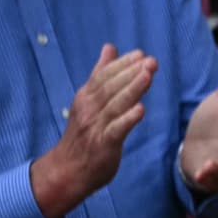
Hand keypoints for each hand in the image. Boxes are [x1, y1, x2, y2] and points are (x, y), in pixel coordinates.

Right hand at [30, 44, 156, 217]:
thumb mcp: (89, 100)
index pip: (104, 76)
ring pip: (115, 104)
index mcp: (86, 97)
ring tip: (148, 76)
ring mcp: (96, 126)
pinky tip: (140, 110)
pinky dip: (128, 119)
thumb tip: (109, 47)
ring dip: (132, 89)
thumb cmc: (83, 133)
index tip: (141, 54)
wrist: (67, 170)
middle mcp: (89, 108)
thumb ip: (100, 74)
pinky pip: (117, 130)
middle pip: (111, 87)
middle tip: (150, 61)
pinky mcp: (103, 144)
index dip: (122, 64)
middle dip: (131, 72)